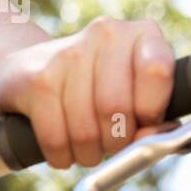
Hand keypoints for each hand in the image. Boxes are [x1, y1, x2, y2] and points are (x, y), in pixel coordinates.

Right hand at [0, 16, 176, 169]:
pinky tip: (66, 150)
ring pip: (86, 131)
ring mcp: (68, 53)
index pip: (157, 72)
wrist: (34, 68)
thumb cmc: (101, 89)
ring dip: (90, 154)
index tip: (144, 122)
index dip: (151, 112)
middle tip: (113, 143)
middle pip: (117, 108)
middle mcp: (106, 34)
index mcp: (143, 34)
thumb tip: (155, 138)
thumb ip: (156, 118)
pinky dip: (63, 156)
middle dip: (117, 142)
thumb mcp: (138, 95)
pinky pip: (56, 139)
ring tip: (90, 147)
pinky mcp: (38, 79)